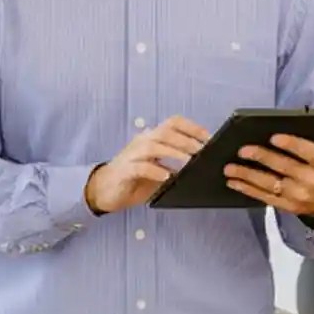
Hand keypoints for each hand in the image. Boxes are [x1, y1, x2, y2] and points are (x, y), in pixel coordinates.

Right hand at [86, 116, 210, 214]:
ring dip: (173, 152)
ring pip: (153, 146)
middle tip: (202, 151)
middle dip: (186, 140)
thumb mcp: (159, 171)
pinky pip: (140, 167)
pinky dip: (155, 171)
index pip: (172, 123)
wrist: (104, 190)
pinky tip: (166, 177)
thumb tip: (202, 166)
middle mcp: (142, 142)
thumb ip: (176, 166)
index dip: (192, 128)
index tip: (209, 138)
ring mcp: (131, 155)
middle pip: (165, 132)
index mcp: (151, 138)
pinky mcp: (124, 171)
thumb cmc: (135, 180)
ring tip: (188, 162)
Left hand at [224, 120, 313, 216]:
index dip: (292, 145)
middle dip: (262, 158)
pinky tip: (233, 181)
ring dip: (248, 175)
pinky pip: (265, 197)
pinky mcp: (287, 206)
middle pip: (284, 167)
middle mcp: (313, 182)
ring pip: (271, 184)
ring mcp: (299, 196)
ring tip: (229, 166)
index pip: (309, 153)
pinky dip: (247, 189)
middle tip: (243, 149)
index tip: (274, 137)